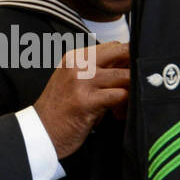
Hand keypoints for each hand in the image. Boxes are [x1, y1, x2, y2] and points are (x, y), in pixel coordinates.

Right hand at [34, 41, 129, 158]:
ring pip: (124, 76)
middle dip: (135, 68)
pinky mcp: (87, 101)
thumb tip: (126, 67)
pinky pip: (119, 95)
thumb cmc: (59, 110)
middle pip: (121, 53)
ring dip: (131, 91)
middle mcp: (78, 64)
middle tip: (138, 84)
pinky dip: (124, 105)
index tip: (132, 73)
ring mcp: (82, 81)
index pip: (112, 46)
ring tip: (123, 105)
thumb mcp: (73, 81)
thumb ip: (95, 71)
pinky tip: (117, 114)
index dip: (127, 58)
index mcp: (75, 57)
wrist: (40, 132)